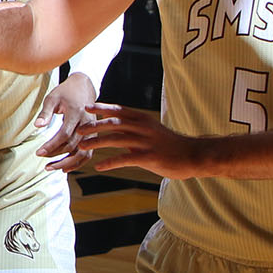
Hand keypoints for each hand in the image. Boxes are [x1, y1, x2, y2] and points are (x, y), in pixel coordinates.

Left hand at [34, 73, 99, 170]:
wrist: (84, 87)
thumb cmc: (65, 92)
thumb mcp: (53, 98)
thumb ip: (46, 113)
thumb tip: (37, 126)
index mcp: (77, 113)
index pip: (64, 134)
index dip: (51, 145)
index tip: (38, 152)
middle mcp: (87, 124)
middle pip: (73, 145)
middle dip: (56, 154)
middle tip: (41, 157)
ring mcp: (92, 131)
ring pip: (82, 153)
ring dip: (67, 163)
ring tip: (51, 167)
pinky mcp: (93, 135)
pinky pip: (88, 153)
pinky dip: (77, 163)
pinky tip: (65, 168)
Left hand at [78, 102, 203, 177]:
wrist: (193, 155)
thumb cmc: (170, 144)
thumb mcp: (151, 132)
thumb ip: (133, 131)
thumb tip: (114, 132)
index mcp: (143, 119)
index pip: (119, 110)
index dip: (102, 108)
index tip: (87, 107)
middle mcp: (143, 128)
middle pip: (114, 123)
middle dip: (94, 125)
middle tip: (79, 129)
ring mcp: (146, 142)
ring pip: (116, 139)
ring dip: (97, 142)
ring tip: (83, 146)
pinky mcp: (150, 157)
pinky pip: (126, 159)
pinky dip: (110, 162)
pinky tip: (99, 166)